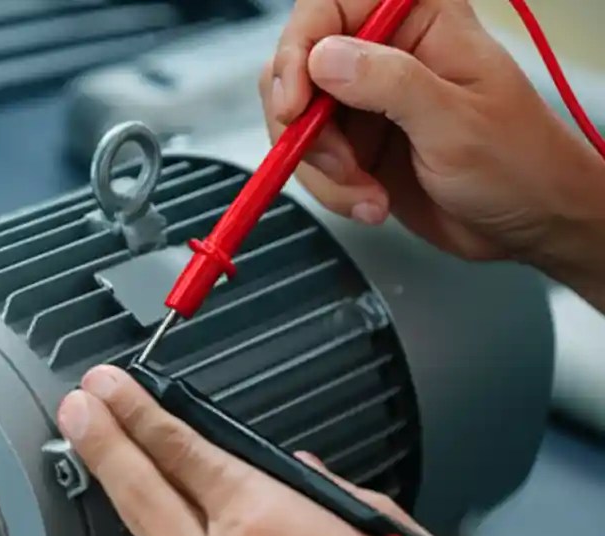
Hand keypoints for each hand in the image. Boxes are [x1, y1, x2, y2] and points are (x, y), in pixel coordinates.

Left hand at [57, 365, 506, 535]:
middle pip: (143, 491)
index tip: (108, 387)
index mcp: (269, 526)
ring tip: (103, 474)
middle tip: (76, 408)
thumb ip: (353, 507)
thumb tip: (315, 482)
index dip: (138, 412)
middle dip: (104, 441)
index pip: (183, 450)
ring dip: (123, 502)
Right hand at [261, 0, 604, 309]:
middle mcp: (387, 50)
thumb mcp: (456, 124)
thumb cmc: (520, 165)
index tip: (295, 105)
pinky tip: (371, 200)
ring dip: (320, 168)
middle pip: (298, 65)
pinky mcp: (355, 141)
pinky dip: (330, 189)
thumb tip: (324, 57)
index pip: (328, 8)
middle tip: (336, 162)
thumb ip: (391, 84)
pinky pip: (309, 159)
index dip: (299, 51)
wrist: (530, 224)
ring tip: (365, 191)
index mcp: (420, 19)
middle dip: (305, 124)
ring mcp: (366, 98)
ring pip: (296, 119)